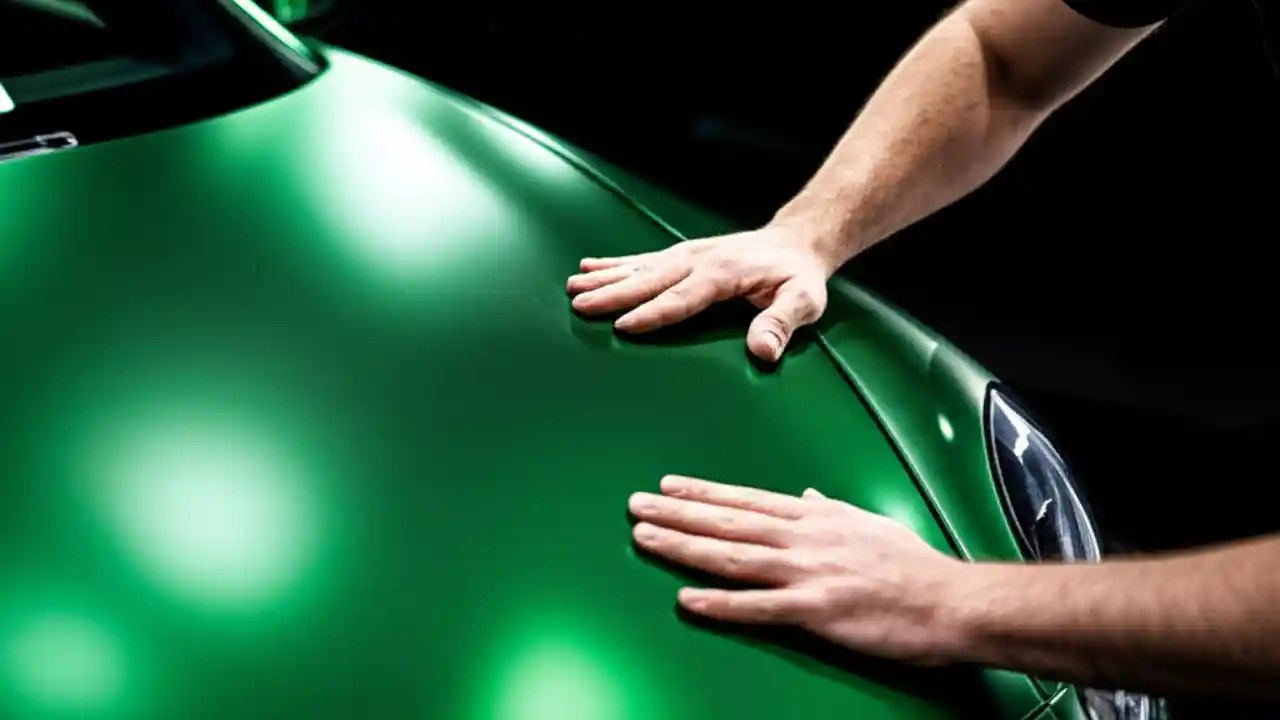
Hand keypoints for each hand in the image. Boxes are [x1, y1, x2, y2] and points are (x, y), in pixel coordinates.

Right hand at [566, 225, 836, 361]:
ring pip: (639, 267)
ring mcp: (687, 254)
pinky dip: (613, 263)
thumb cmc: (799, 277)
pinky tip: (588, 267)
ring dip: (605, 277)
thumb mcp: (804, 301)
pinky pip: (642, 259)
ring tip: (572, 287)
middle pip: (650, 279)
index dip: (654, 313)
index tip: (624, 325)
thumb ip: (782, 324)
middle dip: (614, 293)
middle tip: (580, 305)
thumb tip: (762, 352)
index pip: (683, 297)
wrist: (797, 242)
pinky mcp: (682, 254)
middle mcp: (699, 260)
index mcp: (724, 274)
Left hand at [628, 475, 969, 665]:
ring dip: (684, 547)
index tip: (668, 486)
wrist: (949, 601)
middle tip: (636, 506)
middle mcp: (804, 538)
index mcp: (815, 516)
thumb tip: (803, 495)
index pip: (746, 500)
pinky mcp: (816, 610)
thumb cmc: (911, 565)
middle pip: (728, 524)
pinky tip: (687, 599)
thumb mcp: (867, 522)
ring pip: (733, 557)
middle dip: (677, 513)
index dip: (702, 493)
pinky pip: (758, 607)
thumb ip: (828, 509)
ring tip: (645, 539)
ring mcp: (808, 573)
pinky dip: (720, 603)